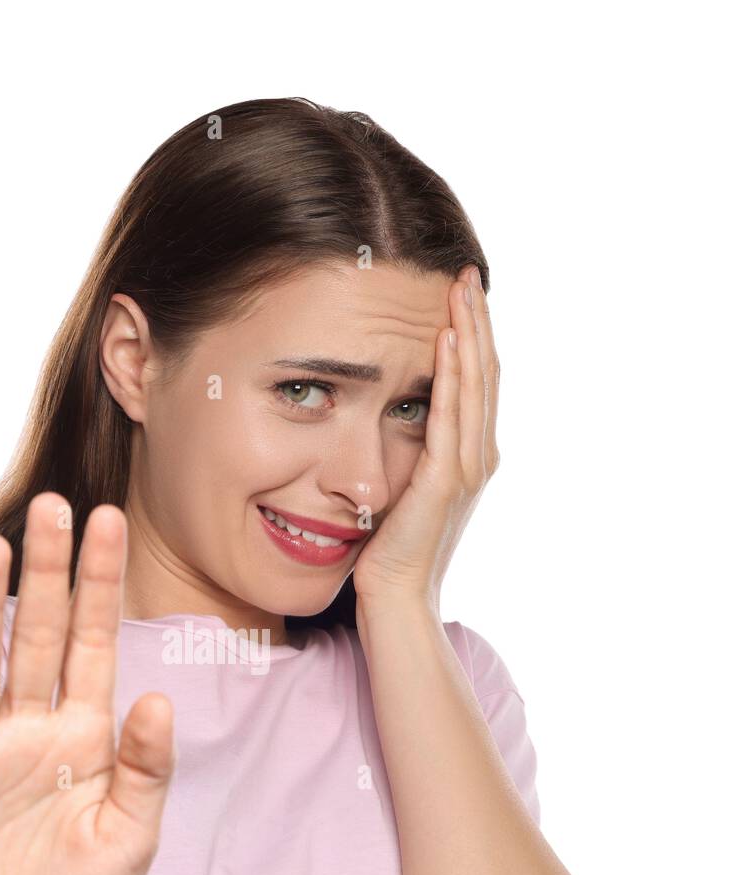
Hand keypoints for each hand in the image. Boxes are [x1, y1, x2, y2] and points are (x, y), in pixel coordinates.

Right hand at [0, 494, 175, 874]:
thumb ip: (144, 771)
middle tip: (52, 506)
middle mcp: (26, 731)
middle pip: (37, 638)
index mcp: (83, 739)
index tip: (109, 523)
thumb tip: (156, 695)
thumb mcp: (129, 843)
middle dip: (46, 575)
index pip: (95, 647)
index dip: (101, 586)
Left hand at [352, 265, 500, 616]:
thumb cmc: (391, 552)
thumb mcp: (405, 490)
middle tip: (465, 272)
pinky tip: (444, 341)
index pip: (478, 382)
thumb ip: (411, 454)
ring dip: (468, 333)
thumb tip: (395, 419)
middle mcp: (478, 458)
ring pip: (475, 386)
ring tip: (460, 288)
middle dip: (477, 320)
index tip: (462, 293)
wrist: (398, 599)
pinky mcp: (444, 482)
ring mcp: (466, 469)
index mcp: (472, 457)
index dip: (475, 336)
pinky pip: (449, 417)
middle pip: (485, 373)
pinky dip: (450, 376)